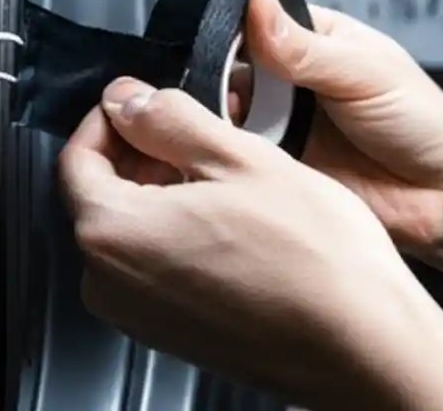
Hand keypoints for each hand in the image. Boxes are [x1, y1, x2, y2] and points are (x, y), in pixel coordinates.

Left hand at [59, 78, 442, 409]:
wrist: (364, 344)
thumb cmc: (317, 262)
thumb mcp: (239, 157)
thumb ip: (169, 119)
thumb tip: (129, 98)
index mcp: (114, 232)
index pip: (77, 156)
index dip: (112, 118)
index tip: (143, 101)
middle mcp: (111, 283)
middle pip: (100, 195)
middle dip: (139, 154)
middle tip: (193, 130)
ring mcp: (140, 315)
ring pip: (130, 232)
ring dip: (162, 193)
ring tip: (223, 174)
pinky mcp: (171, 332)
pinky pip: (154, 268)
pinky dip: (178, 234)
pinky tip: (231, 220)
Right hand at [244, 0, 442, 252]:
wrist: (441, 197)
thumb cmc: (421, 124)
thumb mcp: (364, 73)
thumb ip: (306, 48)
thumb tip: (258, 3)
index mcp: (321, 40)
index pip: (262, 20)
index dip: (237, 26)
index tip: (217, 37)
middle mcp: (297, 78)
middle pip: (239, 64)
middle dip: (223, 72)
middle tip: (220, 85)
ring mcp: (287, 119)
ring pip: (235, 106)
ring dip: (225, 110)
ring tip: (223, 116)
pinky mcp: (281, 160)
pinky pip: (243, 149)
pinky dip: (232, 146)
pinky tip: (229, 146)